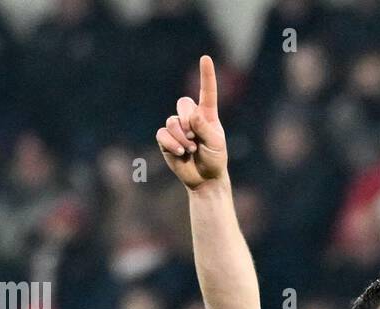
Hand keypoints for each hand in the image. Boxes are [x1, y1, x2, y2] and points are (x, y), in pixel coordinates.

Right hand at [157, 56, 228, 190]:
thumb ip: (206, 128)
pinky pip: (163, 134)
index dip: (206, 75)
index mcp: (207, 115)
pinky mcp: (166, 139)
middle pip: (183, 104)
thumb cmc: (214, 160)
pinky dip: (172, 144)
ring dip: (182, 138)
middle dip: (188, 120)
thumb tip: (192, 115)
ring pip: (172, 122)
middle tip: (196, 138)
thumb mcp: (216, 144)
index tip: (205, 58)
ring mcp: (177, 128)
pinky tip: (180, 153)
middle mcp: (191, 117)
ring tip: (191, 149)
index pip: (207, 92)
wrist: (204, 179)